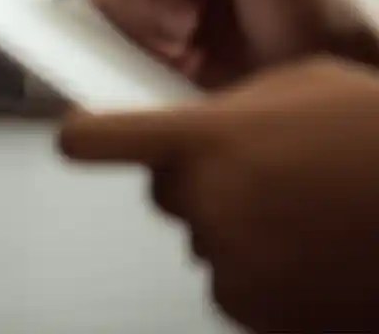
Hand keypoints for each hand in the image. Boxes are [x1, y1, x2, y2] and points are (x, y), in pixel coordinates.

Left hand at [59, 56, 378, 332]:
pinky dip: (264, 268)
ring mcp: (230, 262)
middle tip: (267, 169)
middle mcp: (207, 203)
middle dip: (199, 177)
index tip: (79, 134)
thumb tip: (195, 122)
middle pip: (163, 187)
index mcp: (208, 140)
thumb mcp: (301, 85)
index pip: (91, 141)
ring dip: (237, 223)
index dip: (82, 135)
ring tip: (308, 208)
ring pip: (202, 235)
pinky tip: (314, 248)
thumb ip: (228, 106)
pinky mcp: (255, 310)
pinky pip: (235, 282)